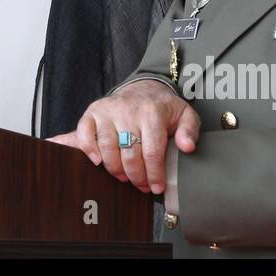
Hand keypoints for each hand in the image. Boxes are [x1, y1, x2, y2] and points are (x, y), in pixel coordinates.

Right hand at [48, 79, 200, 194]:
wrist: (144, 87)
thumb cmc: (164, 108)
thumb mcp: (185, 115)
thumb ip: (190, 131)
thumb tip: (187, 147)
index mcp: (152, 113)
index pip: (152, 152)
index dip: (154, 175)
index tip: (156, 188)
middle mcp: (128, 110)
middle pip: (129, 154)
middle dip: (136, 177)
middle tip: (142, 186)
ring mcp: (108, 110)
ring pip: (107, 148)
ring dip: (116, 169)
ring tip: (125, 177)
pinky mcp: (93, 111)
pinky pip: (85, 133)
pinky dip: (88, 150)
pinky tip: (98, 162)